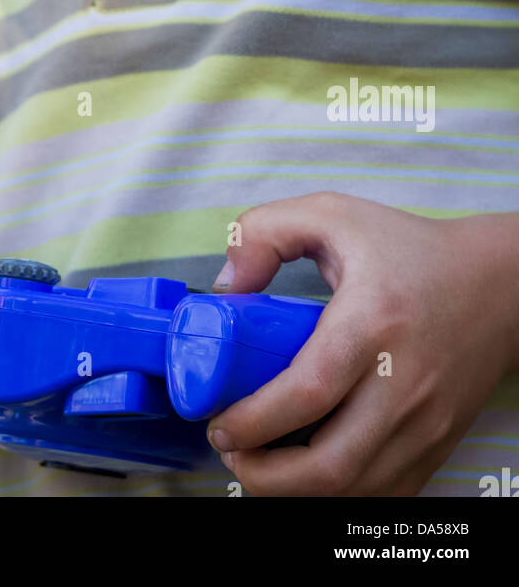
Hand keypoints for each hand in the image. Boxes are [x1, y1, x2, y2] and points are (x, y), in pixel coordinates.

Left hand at [206, 192, 518, 495]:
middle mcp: (403, 383)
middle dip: (266, 475)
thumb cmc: (408, 251)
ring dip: (294, 490)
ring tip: (259, 461)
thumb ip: (264, 234)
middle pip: (331, 465)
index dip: (255, 420)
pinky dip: (335, 494)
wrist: (496, 288)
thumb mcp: (333, 215)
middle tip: (231, 451)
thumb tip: (225, 287)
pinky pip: (379, 494)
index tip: (219, 422)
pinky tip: (306, 467)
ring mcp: (424, 425)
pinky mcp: (434, 447)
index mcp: (372, 321)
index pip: (310, 391)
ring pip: (353, 490)